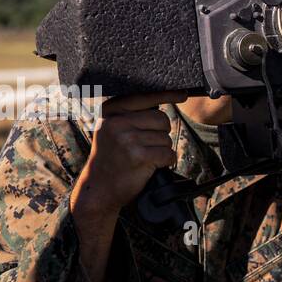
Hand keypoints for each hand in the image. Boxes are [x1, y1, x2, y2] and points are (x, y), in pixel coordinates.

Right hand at [72, 91, 185, 217]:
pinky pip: (168, 154)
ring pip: (165, 138)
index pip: (145, 97)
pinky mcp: (137, 156)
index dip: (167, 95)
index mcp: (110, 111)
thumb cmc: (110, 157)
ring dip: (162, 149)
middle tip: (148, 145)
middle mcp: (117, 122)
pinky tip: (152, 165)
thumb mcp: (111, 128)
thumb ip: (130, 114)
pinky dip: (166, 161)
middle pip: (161, 118)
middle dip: (162, 133)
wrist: (98, 187)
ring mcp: (127, 139)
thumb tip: (163, 100)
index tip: (183, 95)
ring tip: (145, 156)